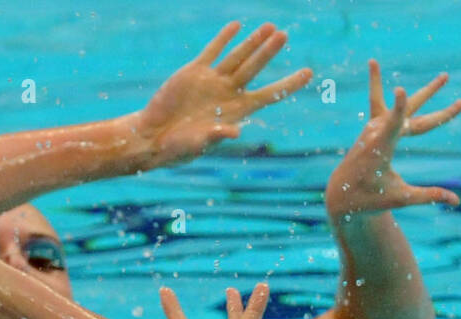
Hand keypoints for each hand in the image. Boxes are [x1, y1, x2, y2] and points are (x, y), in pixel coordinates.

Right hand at [138, 22, 311, 164]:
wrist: (151, 137)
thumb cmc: (176, 148)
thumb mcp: (197, 144)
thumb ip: (217, 136)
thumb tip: (236, 132)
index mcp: (236, 112)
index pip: (269, 95)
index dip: (289, 84)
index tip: (309, 73)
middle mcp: (227, 93)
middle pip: (254, 69)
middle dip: (269, 52)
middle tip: (284, 35)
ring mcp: (211, 81)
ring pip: (237, 57)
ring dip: (253, 42)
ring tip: (270, 27)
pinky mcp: (193, 73)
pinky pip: (212, 52)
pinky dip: (223, 39)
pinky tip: (236, 27)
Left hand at [326, 60, 460, 216]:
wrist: (341, 194)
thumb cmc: (369, 199)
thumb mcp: (399, 199)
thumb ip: (427, 195)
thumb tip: (456, 201)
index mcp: (380, 150)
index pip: (391, 126)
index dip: (397, 109)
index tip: (399, 90)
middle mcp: (376, 134)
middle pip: (408, 114)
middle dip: (431, 101)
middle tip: (453, 86)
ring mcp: (374, 128)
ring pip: (403, 108)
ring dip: (427, 93)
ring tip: (445, 77)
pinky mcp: (373, 127)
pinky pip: (376, 101)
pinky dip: (377, 83)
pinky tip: (373, 63)